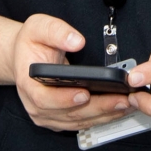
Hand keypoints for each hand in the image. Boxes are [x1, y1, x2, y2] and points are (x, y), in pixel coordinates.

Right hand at [13, 14, 132, 131]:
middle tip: (120, 99)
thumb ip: (56, 32)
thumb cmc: (31, 44)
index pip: (44, 99)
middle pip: (68, 114)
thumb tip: (76, 41)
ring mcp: (48, 115)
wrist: (25, 58)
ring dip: (104, 114)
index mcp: (28, 84)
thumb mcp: (38, 27)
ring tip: (125, 103)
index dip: (64, 99)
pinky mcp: (60, 119)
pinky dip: (101, 117)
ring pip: (78, 121)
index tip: (85, 93)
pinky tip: (117, 109)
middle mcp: (36, 105)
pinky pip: (82, 122)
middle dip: (97, 107)